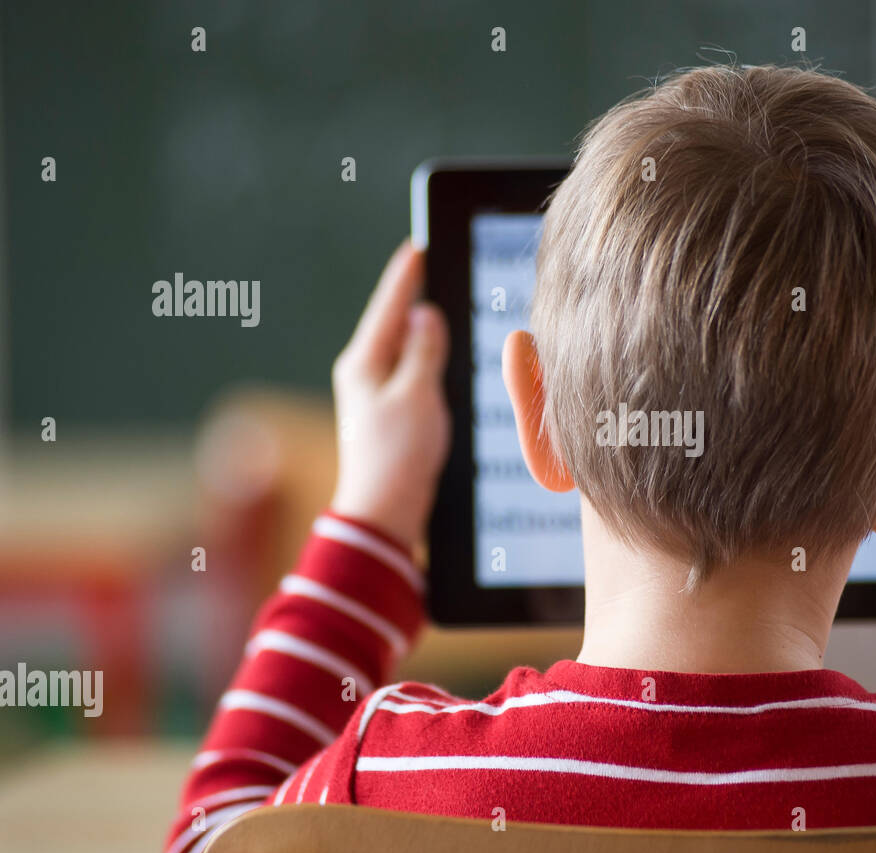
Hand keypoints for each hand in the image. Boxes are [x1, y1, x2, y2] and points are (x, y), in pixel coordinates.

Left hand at [329, 241, 450, 547]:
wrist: (384, 514)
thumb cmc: (397, 457)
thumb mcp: (417, 395)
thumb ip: (423, 351)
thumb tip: (424, 315)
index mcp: (363, 364)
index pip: (388, 306)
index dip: (406, 276)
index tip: (418, 245)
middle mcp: (363, 376)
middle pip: (392, 325)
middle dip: (413, 298)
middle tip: (433, 266)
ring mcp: (375, 398)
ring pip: (402, 352)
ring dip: (422, 332)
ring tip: (442, 306)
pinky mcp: (389, 419)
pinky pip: (410, 376)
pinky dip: (426, 362)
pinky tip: (440, 360)